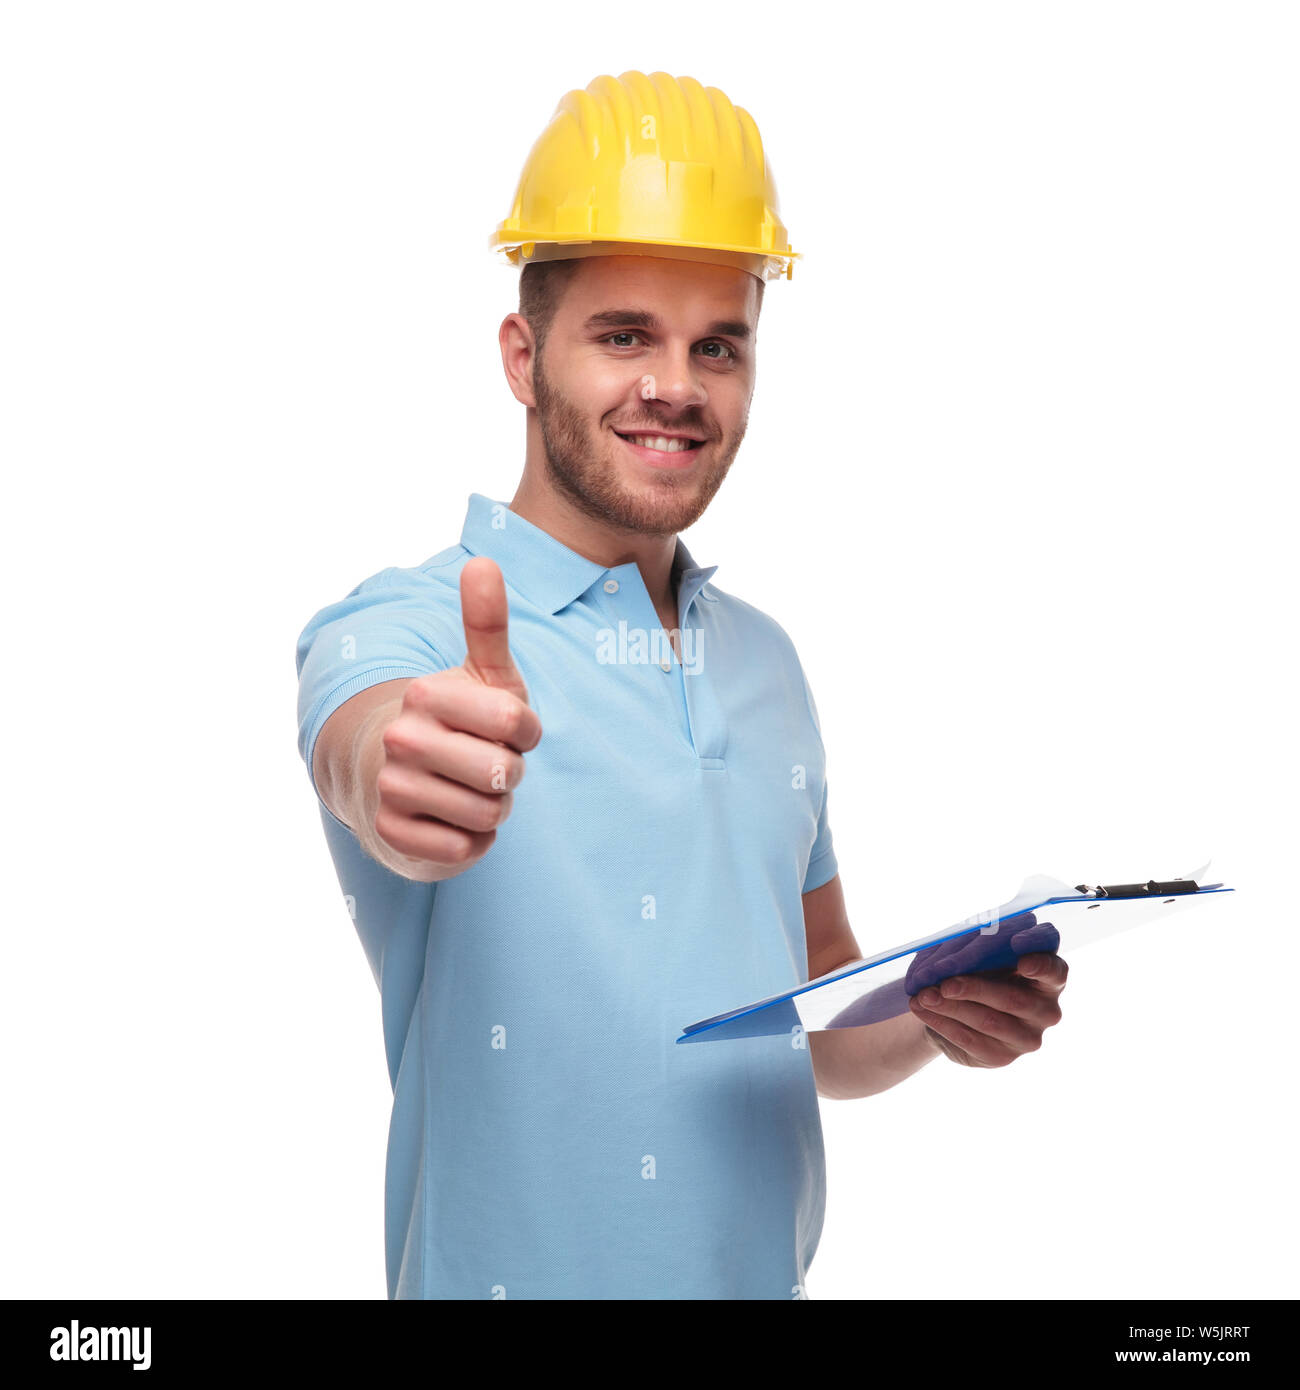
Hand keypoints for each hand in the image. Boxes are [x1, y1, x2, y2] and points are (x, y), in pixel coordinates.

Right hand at [372, 557, 541, 879]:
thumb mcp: (481, 674)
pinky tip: (453, 821)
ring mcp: (391, 788)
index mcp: (426, 694)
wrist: (393, 776)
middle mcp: (400, 738)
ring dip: (493, 808)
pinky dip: (473, 841)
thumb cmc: (458, 721)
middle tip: (490, 764)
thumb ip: (487, 623)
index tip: (509, 730)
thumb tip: (483, 560)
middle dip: (510, 774)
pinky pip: (466, 849)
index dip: (527, 732)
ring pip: (488, 813)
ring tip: (471, 790)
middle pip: (504, 772)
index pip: (516, 723)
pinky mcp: (391, 835)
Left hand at [907, 915, 1067, 1067]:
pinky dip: (942, 1023)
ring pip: (988, 1022)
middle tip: (945, 984)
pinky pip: (969, 1040)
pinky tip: (923, 1010)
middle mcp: (1046, 1011)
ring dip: (951, 1007)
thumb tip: (956, 953)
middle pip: (1014, 1000)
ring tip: (923, 996)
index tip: (1023, 961)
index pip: (1056, 972)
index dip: (1042, 966)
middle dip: (975, 990)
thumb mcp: (984, 955)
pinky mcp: (1002, 1057)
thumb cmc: (979, 971)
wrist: (959, 1009)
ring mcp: (1027, 1038)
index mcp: (1048, 978)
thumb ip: (981, 950)